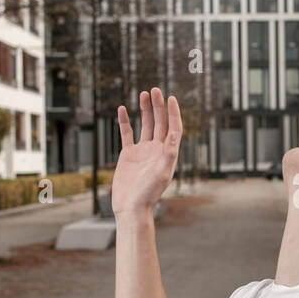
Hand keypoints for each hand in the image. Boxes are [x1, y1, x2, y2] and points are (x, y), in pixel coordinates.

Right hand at [112, 87, 180, 219]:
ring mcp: (142, 151)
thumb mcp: (162, 173)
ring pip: (145, 125)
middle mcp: (157, 150)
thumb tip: (176, 135)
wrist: (131, 208)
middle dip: (159, 106)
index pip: (173, 128)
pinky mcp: (128, 154)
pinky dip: (124, 121)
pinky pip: (127, 133)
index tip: (171, 98)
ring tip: (145, 94)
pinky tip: (122, 109)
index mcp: (168, 153)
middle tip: (155, 90)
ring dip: (146, 109)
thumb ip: (169, 154)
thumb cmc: (148, 194)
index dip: (173, 113)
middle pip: (160, 122)